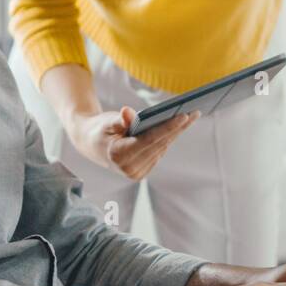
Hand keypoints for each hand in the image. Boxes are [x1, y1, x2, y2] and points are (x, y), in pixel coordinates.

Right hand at [67, 106, 199, 179]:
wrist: (90, 144)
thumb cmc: (99, 129)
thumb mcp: (106, 121)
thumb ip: (120, 120)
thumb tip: (130, 113)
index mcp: (119, 155)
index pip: (149, 140)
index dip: (167, 127)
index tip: (183, 116)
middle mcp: (129, 168)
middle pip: (160, 144)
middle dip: (178, 128)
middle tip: (195, 112)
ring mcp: (136, 173)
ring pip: (162, 148)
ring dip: (177, 132)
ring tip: (193, 116)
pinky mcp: (141, 172)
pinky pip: (159, 151)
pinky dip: (169, 137)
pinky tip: (181, 126)